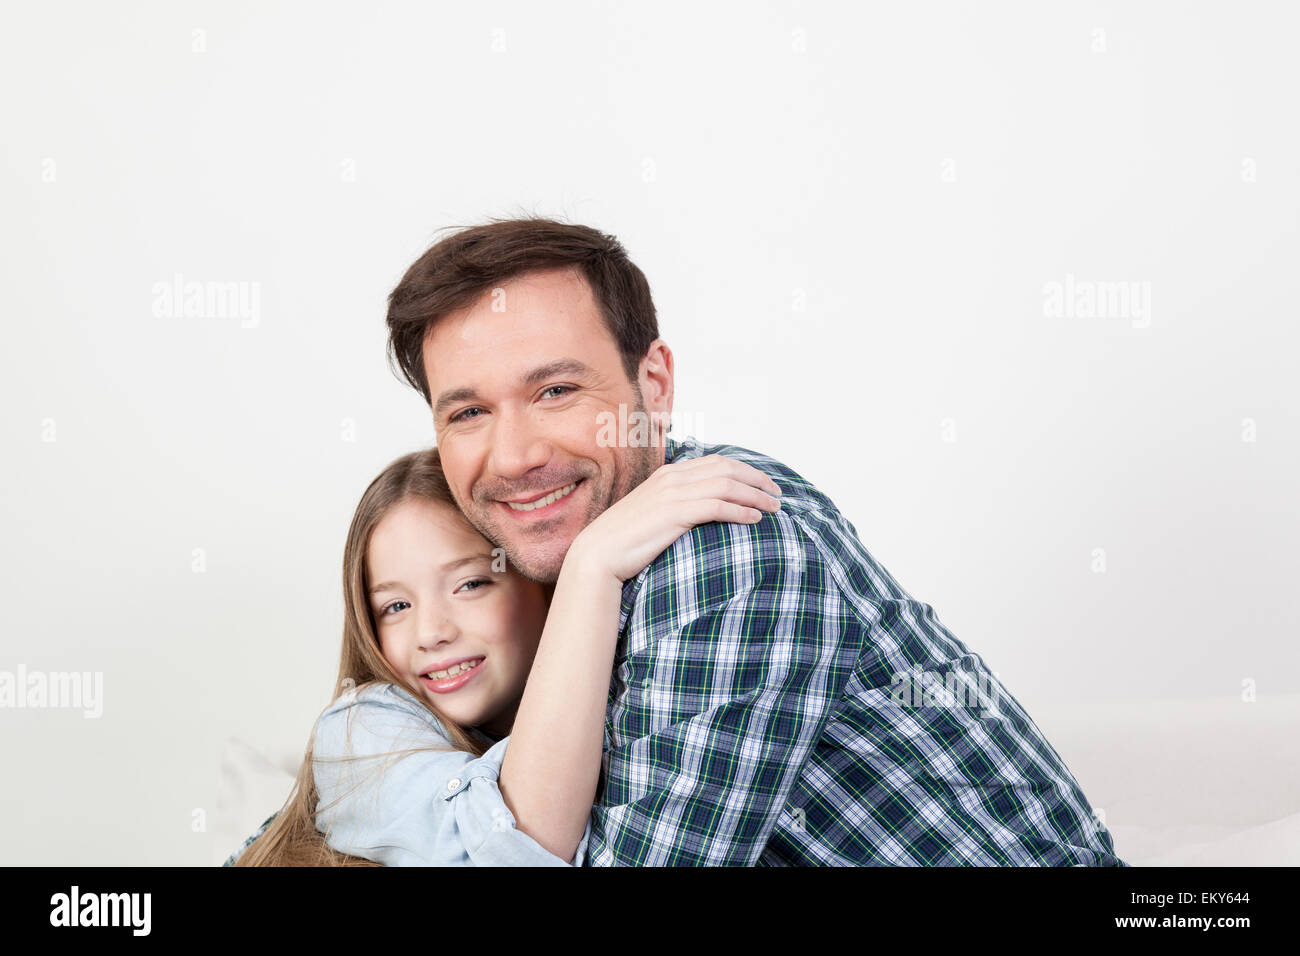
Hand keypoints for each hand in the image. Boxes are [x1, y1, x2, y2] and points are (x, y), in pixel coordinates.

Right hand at [565, 454, 782, 584]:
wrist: (599, 554)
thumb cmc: (627, 541)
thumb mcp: (654, 515)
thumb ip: (678, 506)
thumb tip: (704, 513)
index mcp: (669, 474)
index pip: (717, 462)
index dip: (747, 470)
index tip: (765, 485)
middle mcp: (673, 478)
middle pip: (728, 469)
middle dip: (758, 480)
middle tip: (778, 496)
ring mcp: (673, 494)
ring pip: (727, 485)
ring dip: (755, 495)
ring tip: (774, 508)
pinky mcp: (674, 514)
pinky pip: (716, 506)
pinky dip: (740, 510)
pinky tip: (754, 520)